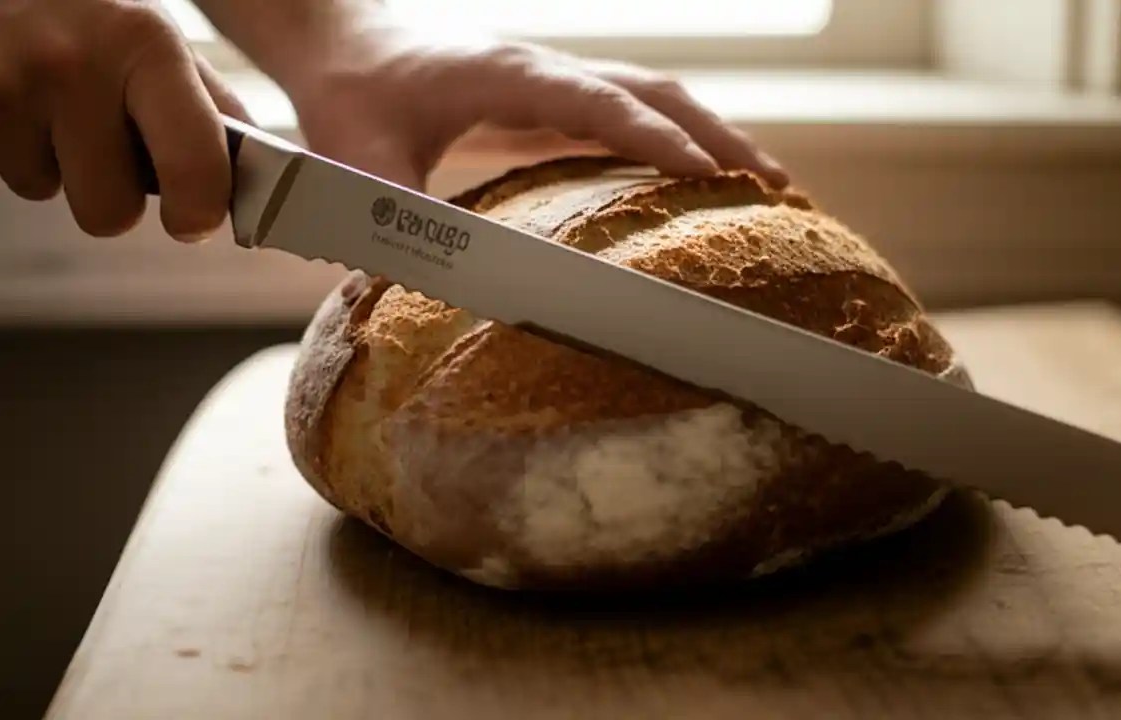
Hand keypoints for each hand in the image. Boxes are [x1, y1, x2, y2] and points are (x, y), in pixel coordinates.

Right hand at [0, 0, 248, 240]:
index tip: (192, 221)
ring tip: (58, 111)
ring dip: (60, 169)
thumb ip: (211, 111)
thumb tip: (256, 187)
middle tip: (110, 148)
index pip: (194, 165)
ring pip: (50, 193)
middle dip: (114, 196)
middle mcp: (76, 62)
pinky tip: (27, 108)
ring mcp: (10, 82)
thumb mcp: (159, 43)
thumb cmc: (94, 18)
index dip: (197, 213)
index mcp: (148, 46)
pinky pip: (9, 176)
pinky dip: (20, 153)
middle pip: (109, 212)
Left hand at [273, 18, 787, 191]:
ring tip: (765, 182)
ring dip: (709, 133)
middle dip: (718, 134)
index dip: (654, 138)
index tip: (707, 173)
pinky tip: (697, 177)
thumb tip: (413, 286)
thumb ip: (387, 214)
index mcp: (507, 76)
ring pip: (652, 97)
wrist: (343, 37)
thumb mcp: (358, 156)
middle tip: (777, 185)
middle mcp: (546, 69)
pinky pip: (629, 112)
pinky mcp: (553, 95)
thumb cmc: (349, 92)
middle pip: (653, 92)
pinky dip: (673, 140)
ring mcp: (555, 78)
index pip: (599, 103)